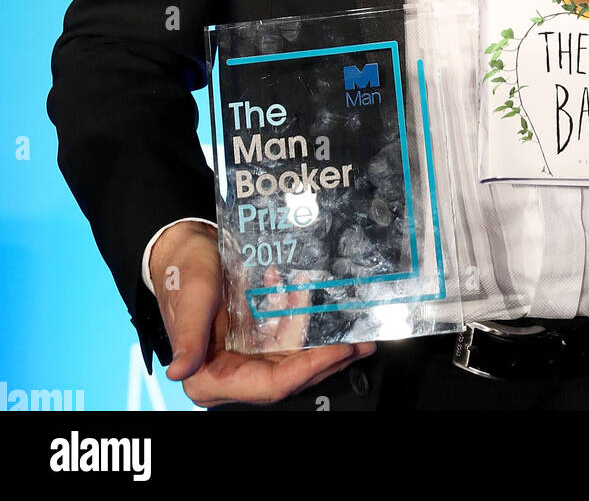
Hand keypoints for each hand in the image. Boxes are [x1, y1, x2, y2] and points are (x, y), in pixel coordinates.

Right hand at [149, 222, 374, 406]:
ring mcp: (244, 356)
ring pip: (292, 355)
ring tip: (349, 319)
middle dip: (326, 359)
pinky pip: (285, 334)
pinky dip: (299, 315)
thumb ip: (187, 338)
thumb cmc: (183, 275)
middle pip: (289, 376)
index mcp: (210, 379)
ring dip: (318, 336)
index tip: (339, 351)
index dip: (307, 370)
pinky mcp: (252, 338)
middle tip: (362, 342)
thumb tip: (179, 372)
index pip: (270, 385)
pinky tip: (305, 292)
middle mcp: (231, 374)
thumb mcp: (190, 300)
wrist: (184, 249)